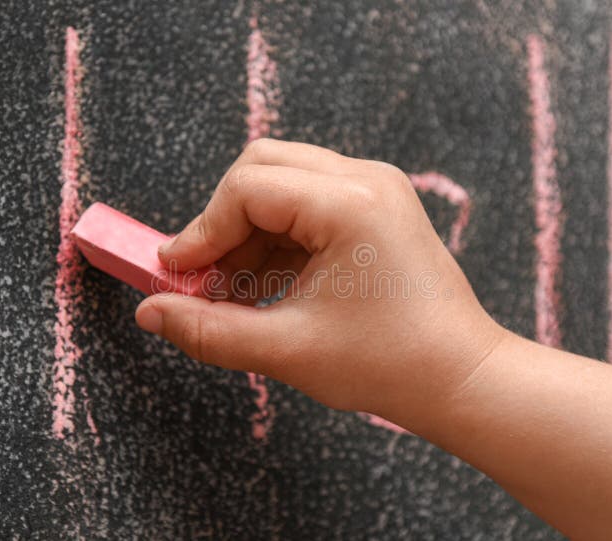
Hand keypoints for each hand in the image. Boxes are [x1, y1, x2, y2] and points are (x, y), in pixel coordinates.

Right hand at [135, 139, 501, 418]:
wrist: (461, 377)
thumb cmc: (390, 364)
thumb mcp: (287, 349)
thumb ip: (208, 330)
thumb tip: (150, 312)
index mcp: (350, 203)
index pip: (246, 189)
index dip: (200, 231)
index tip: (174, 272)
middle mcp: (366, 180)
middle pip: (262, 169)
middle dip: (222, 223)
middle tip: (202, 277)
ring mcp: (376, 190)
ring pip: (283, 184)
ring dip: (248, 232)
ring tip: (231, 291)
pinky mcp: (378, 208)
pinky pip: (309, 204)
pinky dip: (277, 239)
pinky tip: (264, 285)